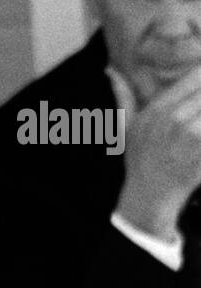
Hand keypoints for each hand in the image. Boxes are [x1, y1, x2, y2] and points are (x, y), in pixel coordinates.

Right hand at [114, 67, 200, 240]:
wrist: (148, 200)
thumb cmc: (140, 162)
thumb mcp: (127, 129)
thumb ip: (123, 97)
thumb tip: (110, 71)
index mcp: (158, 110)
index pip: (197, 75)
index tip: (199, 93)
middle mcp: (174, 120)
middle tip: (199, 114)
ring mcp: (190, 138)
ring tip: (199, 128)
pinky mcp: (200, 154)